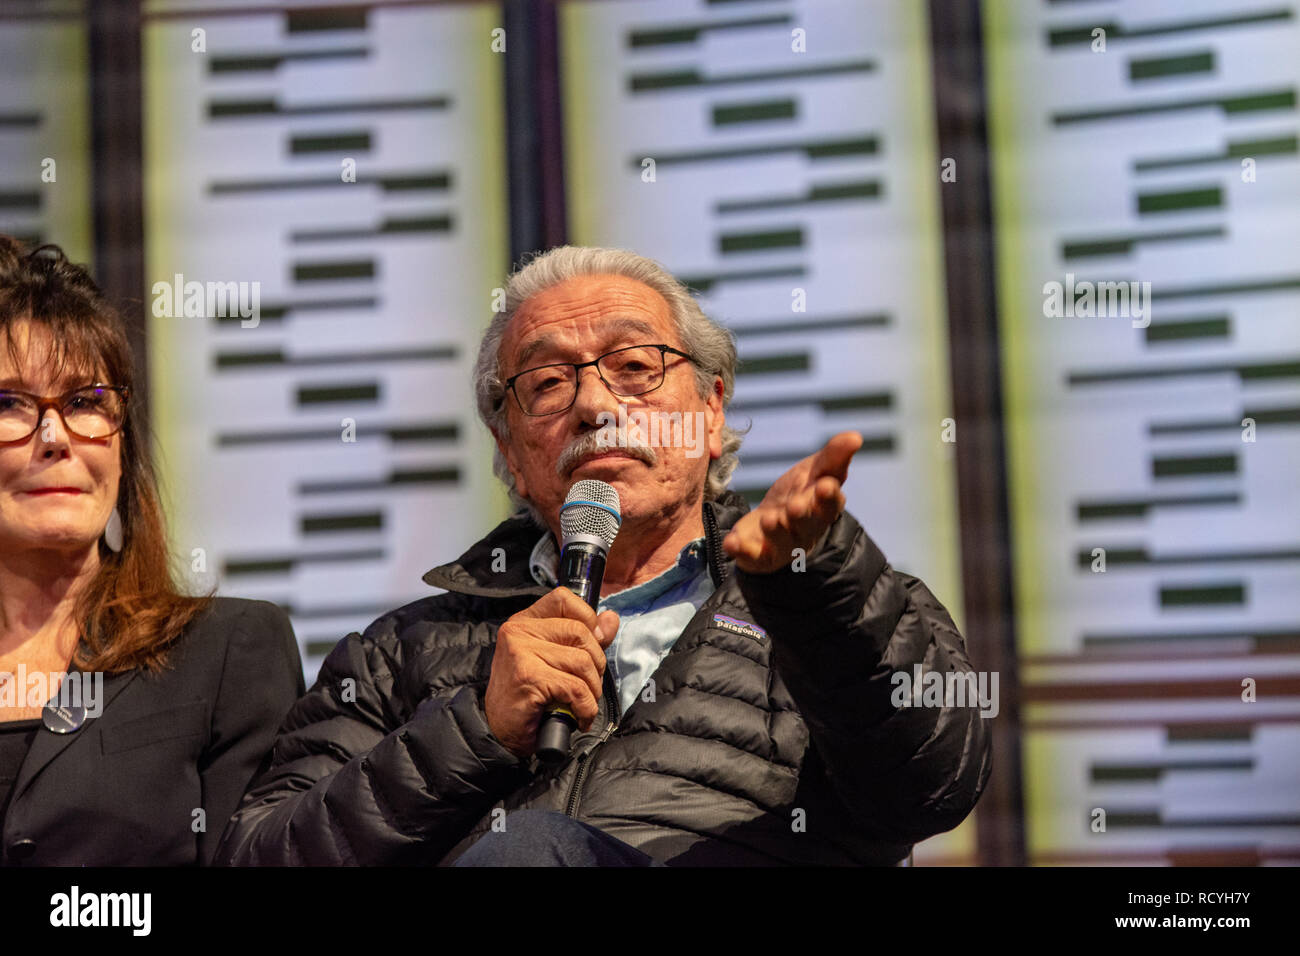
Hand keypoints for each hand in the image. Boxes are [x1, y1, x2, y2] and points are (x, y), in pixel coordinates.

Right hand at [484, 587, 619, 758]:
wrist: (498, 733)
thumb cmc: (526, 697)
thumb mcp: (555, 660)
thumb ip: (584, 638)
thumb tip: (611, 619)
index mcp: (525, 621)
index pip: (563, 599)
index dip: (587, 618)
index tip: (592, 643)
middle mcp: (519, 631)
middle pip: (580, 632)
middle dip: (596, 664)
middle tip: (587, 685)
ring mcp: (521, 653)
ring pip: (582, 662)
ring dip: (592, 690)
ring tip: (582, 703)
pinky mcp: (529, 677)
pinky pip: (576, 689)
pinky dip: (586, 708)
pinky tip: (579, 717)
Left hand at [722, 431, 861, 573]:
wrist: (766, 520)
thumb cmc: (797, 493)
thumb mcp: (814, 470)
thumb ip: (834, 456)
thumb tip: (856, 436)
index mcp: (823, 508)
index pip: (831, 504)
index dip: (829, 496)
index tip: (825, 485)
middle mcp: (806, 530)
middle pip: (808, 525)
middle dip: (802, 516)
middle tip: (794, 506)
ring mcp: (782, 545)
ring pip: (782, 541)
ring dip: (775, 531)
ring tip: (769, 519)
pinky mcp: (758, 555)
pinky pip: (751, 555)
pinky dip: (742, 551)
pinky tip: (732, 543)